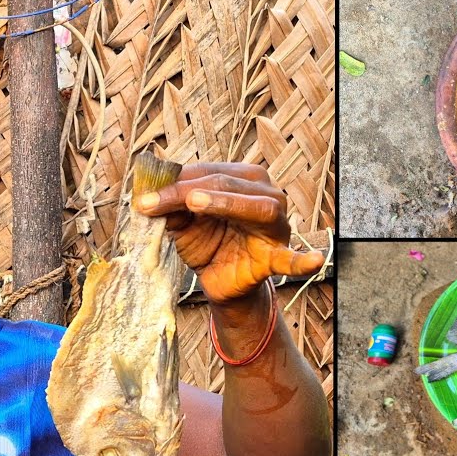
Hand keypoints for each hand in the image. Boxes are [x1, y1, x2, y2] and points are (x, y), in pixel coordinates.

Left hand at [136, 162, 324, 304]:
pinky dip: (303, 259)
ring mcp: (276, 225)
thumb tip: (145, 191)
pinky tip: (316, 259)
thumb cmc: (206, 243)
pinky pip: (292, 258)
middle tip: (153, 203)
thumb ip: (170, 207)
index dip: (172, 184)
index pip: (206, 173)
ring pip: (259, 207)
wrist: (219, 282)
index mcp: (242, 179)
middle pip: (228, 183)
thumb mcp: (181, 223)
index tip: (140, 198)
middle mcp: (265, 194)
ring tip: (194, 204)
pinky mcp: (276, 256)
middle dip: (186, 191)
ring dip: (225, 203)